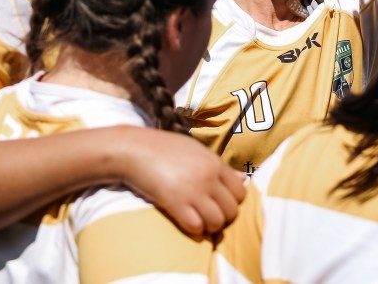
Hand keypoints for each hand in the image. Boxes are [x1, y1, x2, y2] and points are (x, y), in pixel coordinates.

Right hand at [123, 128, 245, 236]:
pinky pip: (196, 227)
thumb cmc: (163, 148)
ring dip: (209, 226)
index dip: (232, 201)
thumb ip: (219, 165)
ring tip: (198, 220)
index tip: (219, 203)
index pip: (240, 191)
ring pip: (217, 222)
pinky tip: (185, 222)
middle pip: (232, 210)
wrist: (133, 150)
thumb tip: (244, 178)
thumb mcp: (195, 150)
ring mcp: (193, 190)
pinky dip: (194, 230)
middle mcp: (208, 177)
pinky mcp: (175, 203)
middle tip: (209, 215)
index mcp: (215, 163)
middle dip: (223, 217)